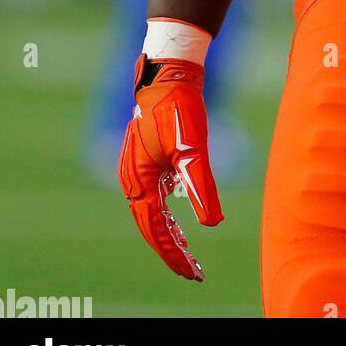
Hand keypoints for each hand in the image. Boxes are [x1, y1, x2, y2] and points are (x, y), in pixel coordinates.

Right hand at [118, 54, 222, 279]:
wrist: (169, 73)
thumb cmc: (179, 109)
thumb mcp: (193, 149)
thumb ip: (200, 186)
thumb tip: (213, 223)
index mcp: (139, 180)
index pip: (156, 229)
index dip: (173, 253)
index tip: (192, 272)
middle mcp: (133, 179)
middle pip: (150, 225)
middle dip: (171, 249)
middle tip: (193, 271)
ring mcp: (136, 169)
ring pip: (151, 212)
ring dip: (168, 233)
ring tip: (188, 252)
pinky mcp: (145, 159)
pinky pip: (152, 196)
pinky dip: (165, 213)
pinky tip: (177, 220)